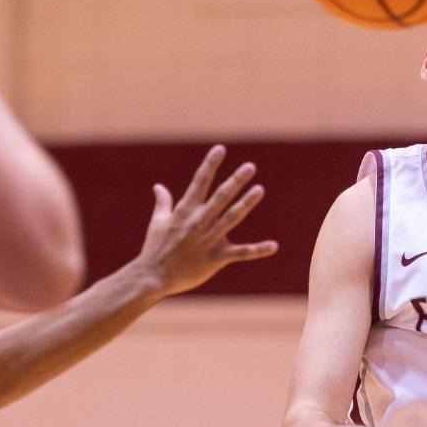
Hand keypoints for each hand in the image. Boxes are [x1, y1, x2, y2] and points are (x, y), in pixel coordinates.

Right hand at [137, 145, 278, 296]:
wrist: (153, 277)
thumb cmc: (155, 249)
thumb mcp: (157, 223)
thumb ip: (163, 203)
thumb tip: (158, 187)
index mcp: (184, 212)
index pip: (199, 183)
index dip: (210, 165)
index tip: (220, 149)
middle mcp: (197, 223)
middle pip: (220, 198)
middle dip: (235, 181)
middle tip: (250, 166)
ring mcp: (207, 241)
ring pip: (230, 219)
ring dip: (245, 204)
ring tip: (259, 189)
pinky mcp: (215, 259)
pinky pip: (240, 254)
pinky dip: (257, 250)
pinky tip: (273, 246)